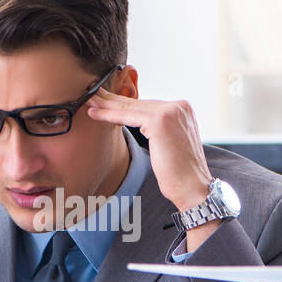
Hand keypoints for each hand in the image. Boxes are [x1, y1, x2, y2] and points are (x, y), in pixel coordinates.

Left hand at [84, 89, 212, 210]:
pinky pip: (127, 116)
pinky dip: (109, 115)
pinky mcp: (159, 121)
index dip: (125, 103)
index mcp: (183, 109)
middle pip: (138, 103)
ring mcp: (170, 111)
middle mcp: (179, 106)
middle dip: (113, 100)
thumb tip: (141, 122)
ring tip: (89, 101)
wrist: (192, 187)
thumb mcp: (170, 142)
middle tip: (93, 94)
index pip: (148, 104)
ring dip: (107, 105)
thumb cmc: (179, 173)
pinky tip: (95, 113)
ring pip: (131, 108)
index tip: (108, 100)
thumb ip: (159, 128)